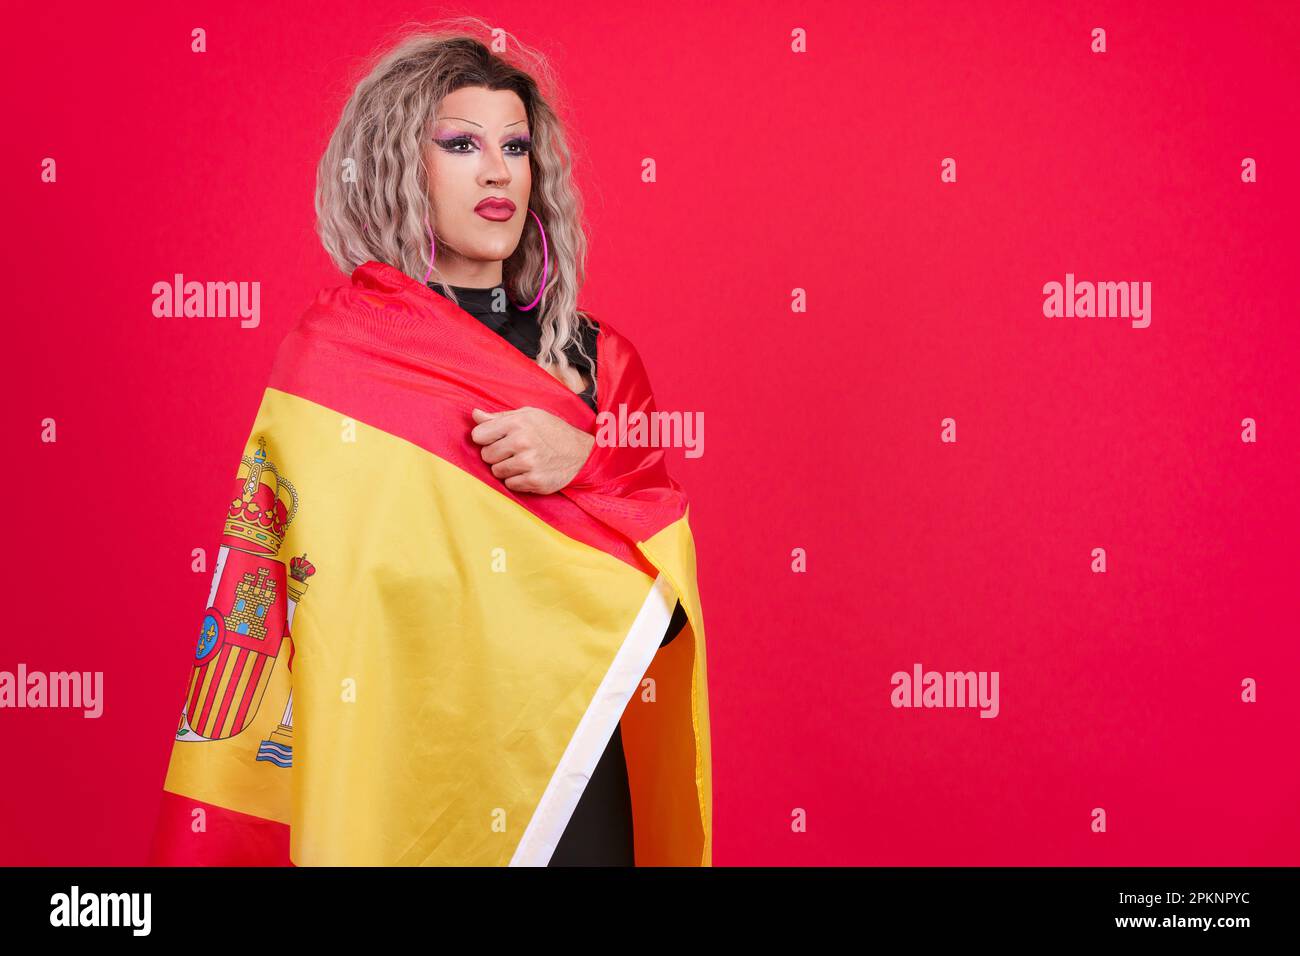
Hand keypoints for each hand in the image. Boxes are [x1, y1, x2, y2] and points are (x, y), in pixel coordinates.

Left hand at [470, 406, 595, 494]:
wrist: (581, 453)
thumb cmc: (552, 431)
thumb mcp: (529, 416)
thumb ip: (499, 417)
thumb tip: (474, 415)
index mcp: (517, 422)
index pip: (478, 435)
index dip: (485, 438)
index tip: (496, 439)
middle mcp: (521, 442)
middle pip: (486, 455)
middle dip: (496, 455)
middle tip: (513, 452)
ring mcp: (528, 463)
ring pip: (496, 471)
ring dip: (506, 469)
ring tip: (522, 461)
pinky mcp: (534, 481)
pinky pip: (509, 485)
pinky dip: (517, 480)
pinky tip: (529, 472)